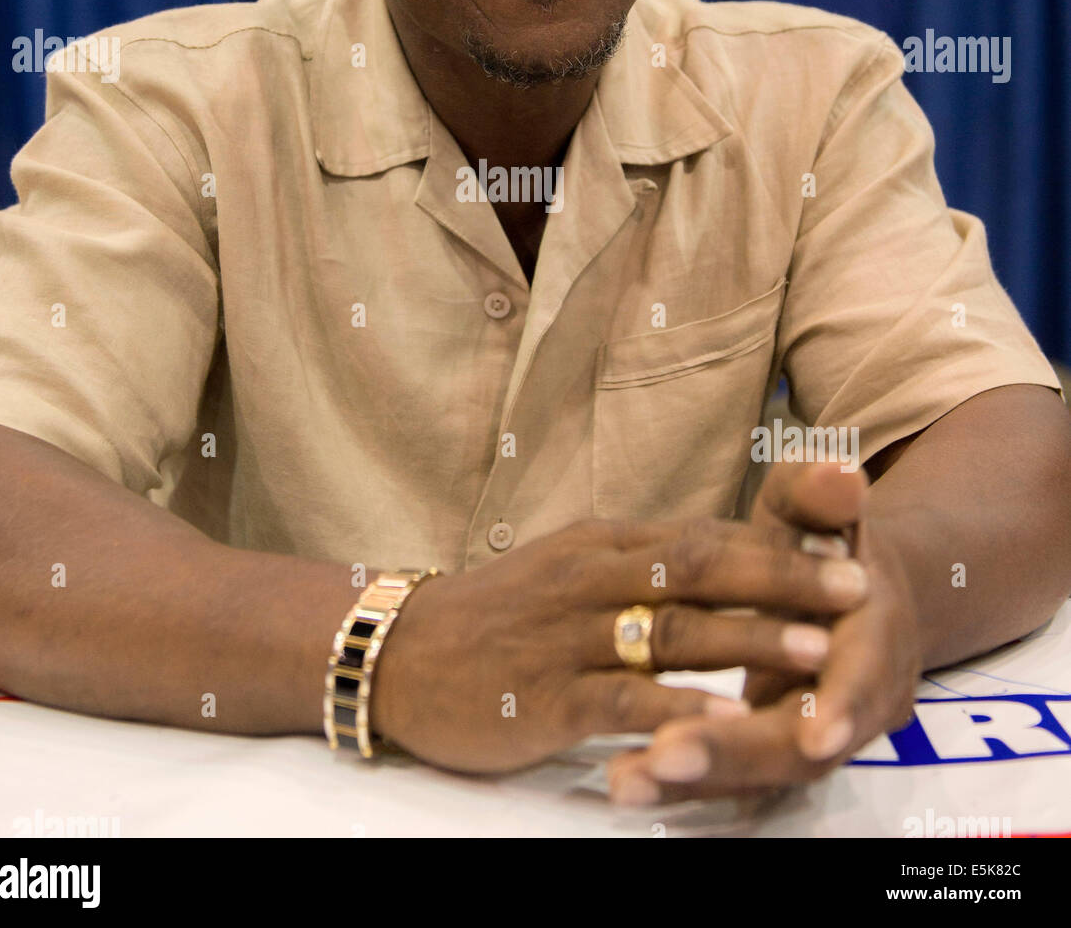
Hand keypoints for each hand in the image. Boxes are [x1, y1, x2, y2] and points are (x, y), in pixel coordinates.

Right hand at [370, 512, 868, 773]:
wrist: (398, 653)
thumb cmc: (495, 615)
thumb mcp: (566, 568)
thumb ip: (635, 565)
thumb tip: (715, 559)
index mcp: (601, 544)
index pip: (699, 534)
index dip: (774, 544)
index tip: (840, 546)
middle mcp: (590, 577)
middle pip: (698, 566)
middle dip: (781, 577)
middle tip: (855, 588)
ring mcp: (568, 636)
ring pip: (671, 629)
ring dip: (748, 638)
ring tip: (816, 649)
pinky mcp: (546, 696)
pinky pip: (622, 698)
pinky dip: (677, 706)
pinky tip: (726, 718)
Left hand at [605, 459, 921, 802]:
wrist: (846, 593)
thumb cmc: (823, 542)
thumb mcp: (818, 510)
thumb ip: (820, 494)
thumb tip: (840, 472)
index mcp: (875, 640)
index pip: (863, 679)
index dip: (841, 705)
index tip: (809, 733)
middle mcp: (853, 706)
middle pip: (802, 746)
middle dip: (738, 753)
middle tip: (666, 753)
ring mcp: (813, 740)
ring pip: (761, 775)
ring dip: (698, 780)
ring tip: (626, 780)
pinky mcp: (771, 756)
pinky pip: (731, 780)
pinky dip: (683, 784)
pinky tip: (624, 780)